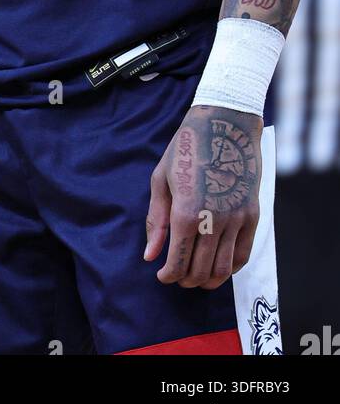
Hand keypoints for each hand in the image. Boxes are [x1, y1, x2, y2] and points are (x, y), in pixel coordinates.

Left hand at [144, 105, 261, 288]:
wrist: (225, 124)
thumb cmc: (187, 149)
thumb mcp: (161, 179)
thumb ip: (156, 220)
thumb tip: (150, 255)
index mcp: (186, 211)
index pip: (177, 260)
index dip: (168, 275)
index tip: (162, 275)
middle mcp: (213, 220)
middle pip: (200, 270)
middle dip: (186, 279)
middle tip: (177, 276)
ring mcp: (236, 219)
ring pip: (224, 269)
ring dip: (208, 280)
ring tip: (196, 277)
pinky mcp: (252, 215)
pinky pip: (243, 254)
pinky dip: (230, 268)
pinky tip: (218, 265)